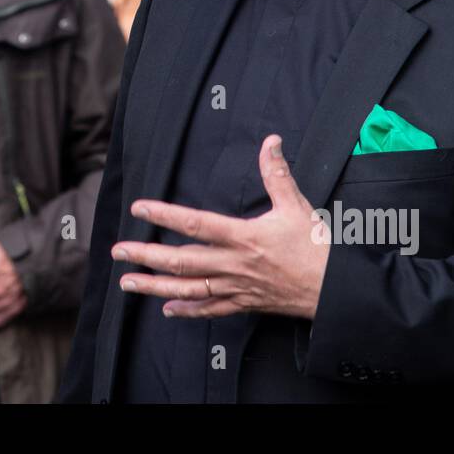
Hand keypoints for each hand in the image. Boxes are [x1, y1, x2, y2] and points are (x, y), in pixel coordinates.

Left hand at [112, 134, 329, 319]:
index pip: (195, 223)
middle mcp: (234, 264)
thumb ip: (277, 173)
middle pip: (181, 261)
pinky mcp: (244, 304)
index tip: (140, 209)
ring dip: (154, 286)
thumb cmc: (316, 247)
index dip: (164, 215)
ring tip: (127, 283)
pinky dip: (187, 310)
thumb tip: (271, 142)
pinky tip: (167, 308)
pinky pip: (210, 310)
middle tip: (118, 252)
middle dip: (146, 256)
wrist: (334, 290)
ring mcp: (237, 287)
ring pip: (188, 289)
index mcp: (243, 236)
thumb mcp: (296, 205)